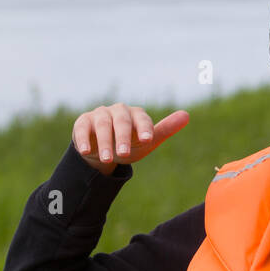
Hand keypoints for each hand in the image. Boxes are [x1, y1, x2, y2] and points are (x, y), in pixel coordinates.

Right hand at [72, 104, 188, 174]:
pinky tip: (85, 151)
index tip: (148, 140)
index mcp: (136, 114)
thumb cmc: (130, 143)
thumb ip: (166, 129)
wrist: (103, 149)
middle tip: (124, 155)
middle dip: (122, 138)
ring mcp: (100, 115)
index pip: (142, 118)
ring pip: (102, 126)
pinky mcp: (83, 122)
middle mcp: (118, 111)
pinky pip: (82, 129)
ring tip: (107, 159)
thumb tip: (186, 115)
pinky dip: (83, 139)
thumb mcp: (147, 140)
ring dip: (104, 142)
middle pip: (121, 122)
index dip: (144, 128)